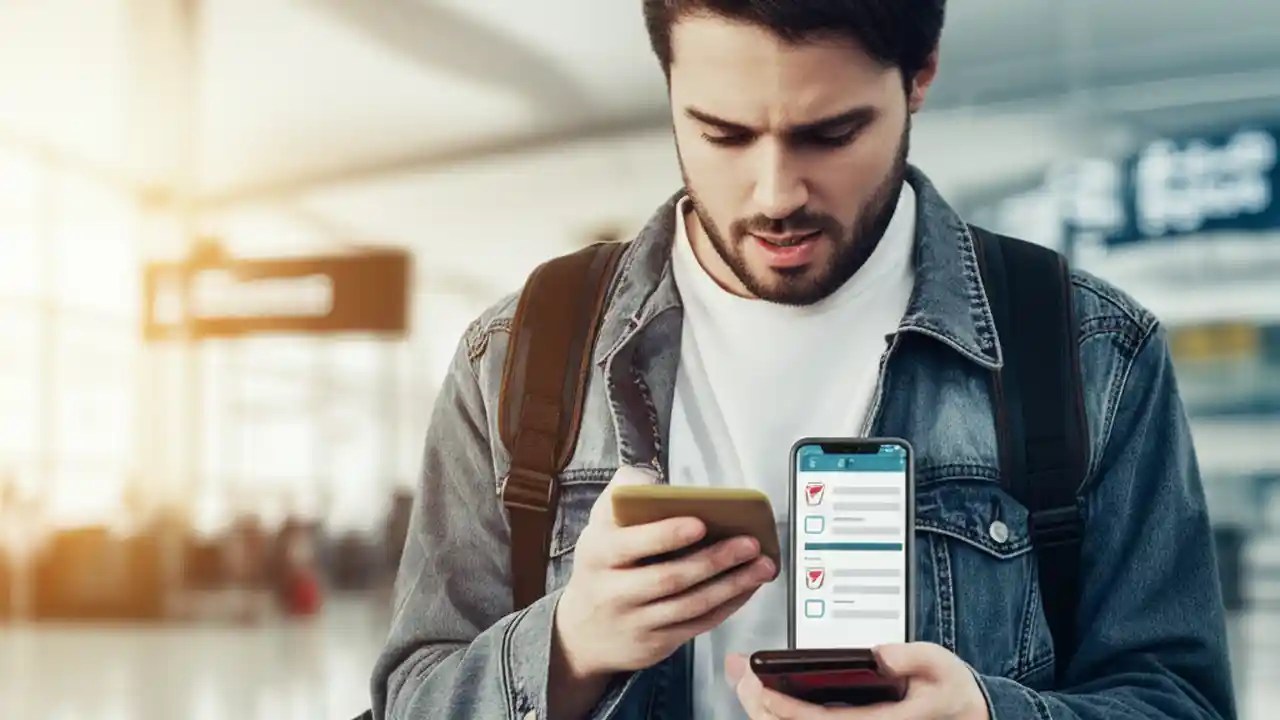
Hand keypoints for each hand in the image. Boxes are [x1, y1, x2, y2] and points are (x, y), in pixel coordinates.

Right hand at [553, 467, 777, 679]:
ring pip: (690, 604)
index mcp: (599, 553)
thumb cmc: (602, 566)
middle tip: (750, 543)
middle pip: (669, 577)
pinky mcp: (657, 643)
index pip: (632, 544)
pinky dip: (728, 604)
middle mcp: (614, 591)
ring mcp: (636, 622)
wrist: (584, 632)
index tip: (700, 523)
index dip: (666, 534)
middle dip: (714, 560)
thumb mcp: (599, 527)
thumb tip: (649, 480)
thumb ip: (621, 496)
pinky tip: (748, 586)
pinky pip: (698, 624)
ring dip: (732, 584)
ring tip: (762, 564)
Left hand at [725, 643, 989, 719]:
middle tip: (741, 675)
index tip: (758, 686)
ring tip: (743, 678)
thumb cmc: (947, 692)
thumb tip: (880, 653)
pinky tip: (762, 690)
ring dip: (763, 708)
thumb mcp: (940, 667)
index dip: (784, 707)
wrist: (960, 714)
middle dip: (761, 706)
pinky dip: (777, 710)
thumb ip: (913, 658)